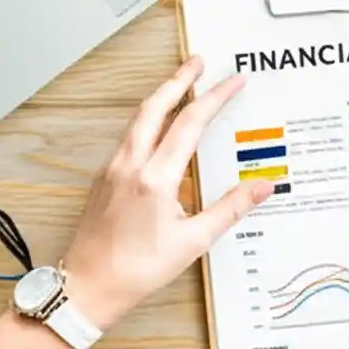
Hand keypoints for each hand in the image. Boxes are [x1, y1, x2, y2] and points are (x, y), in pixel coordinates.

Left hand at [60, 57, 273, 329]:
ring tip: (179, 84)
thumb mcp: (193, 242)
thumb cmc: (134, 269)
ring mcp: (113, 168)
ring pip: (138, 119)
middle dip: (179, 80)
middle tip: (198, 61)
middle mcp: (130, 165)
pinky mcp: (104, 177)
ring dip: (161, 96)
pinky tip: (157, 126)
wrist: (87, 287)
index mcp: (155, 178)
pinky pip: (128, 136)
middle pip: (155, 107)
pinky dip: (147, 119)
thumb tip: (261, 187)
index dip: (214, 97)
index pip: (190, 124)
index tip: (232, 81)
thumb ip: (230, 209)